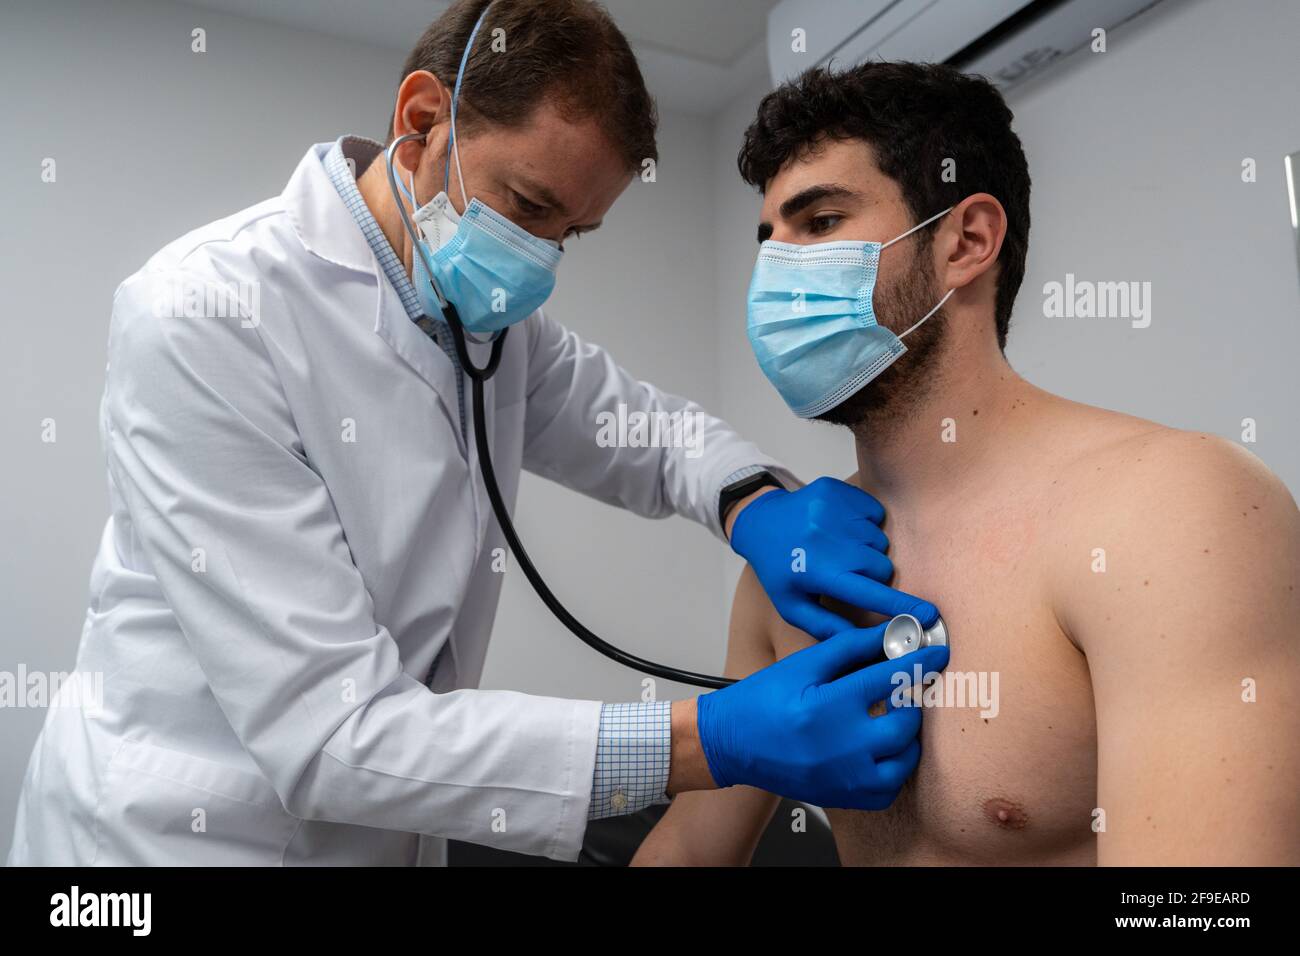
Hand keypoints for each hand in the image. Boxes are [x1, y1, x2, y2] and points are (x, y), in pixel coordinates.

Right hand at [695, 624, 948, 809]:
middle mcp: (839, 746)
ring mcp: (842, 777)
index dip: (918, 662)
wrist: (730, 743)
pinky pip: (887, 789)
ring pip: (903, 761)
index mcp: (827, 706)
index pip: (890, 679)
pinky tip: (882, 749)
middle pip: (904, 723)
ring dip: (907, 737)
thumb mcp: (803, 664)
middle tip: (908, 688)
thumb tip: (891, 632)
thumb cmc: (762, 699)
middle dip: (912, 701)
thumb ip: (851, 647)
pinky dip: (893, 768)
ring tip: (895, 718)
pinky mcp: (841, 797)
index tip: (936, 652)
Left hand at [729, 476, 936, 637]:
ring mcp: (833, 510)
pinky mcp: (837, 490)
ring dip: (867, 549)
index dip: (903, 606)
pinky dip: (865, 523)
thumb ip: (829, 628)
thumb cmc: (780, 569)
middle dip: (873, 575)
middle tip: (849, 574)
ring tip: (840, 550)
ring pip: (879, 540)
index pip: (871, 593)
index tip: (930, 615)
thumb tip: (869, 645)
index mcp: (819, 572)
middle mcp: (828, 539)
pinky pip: (875, 512)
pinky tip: (842, 528)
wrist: (760, 522)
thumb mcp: (794, 606)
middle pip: (882, 566)